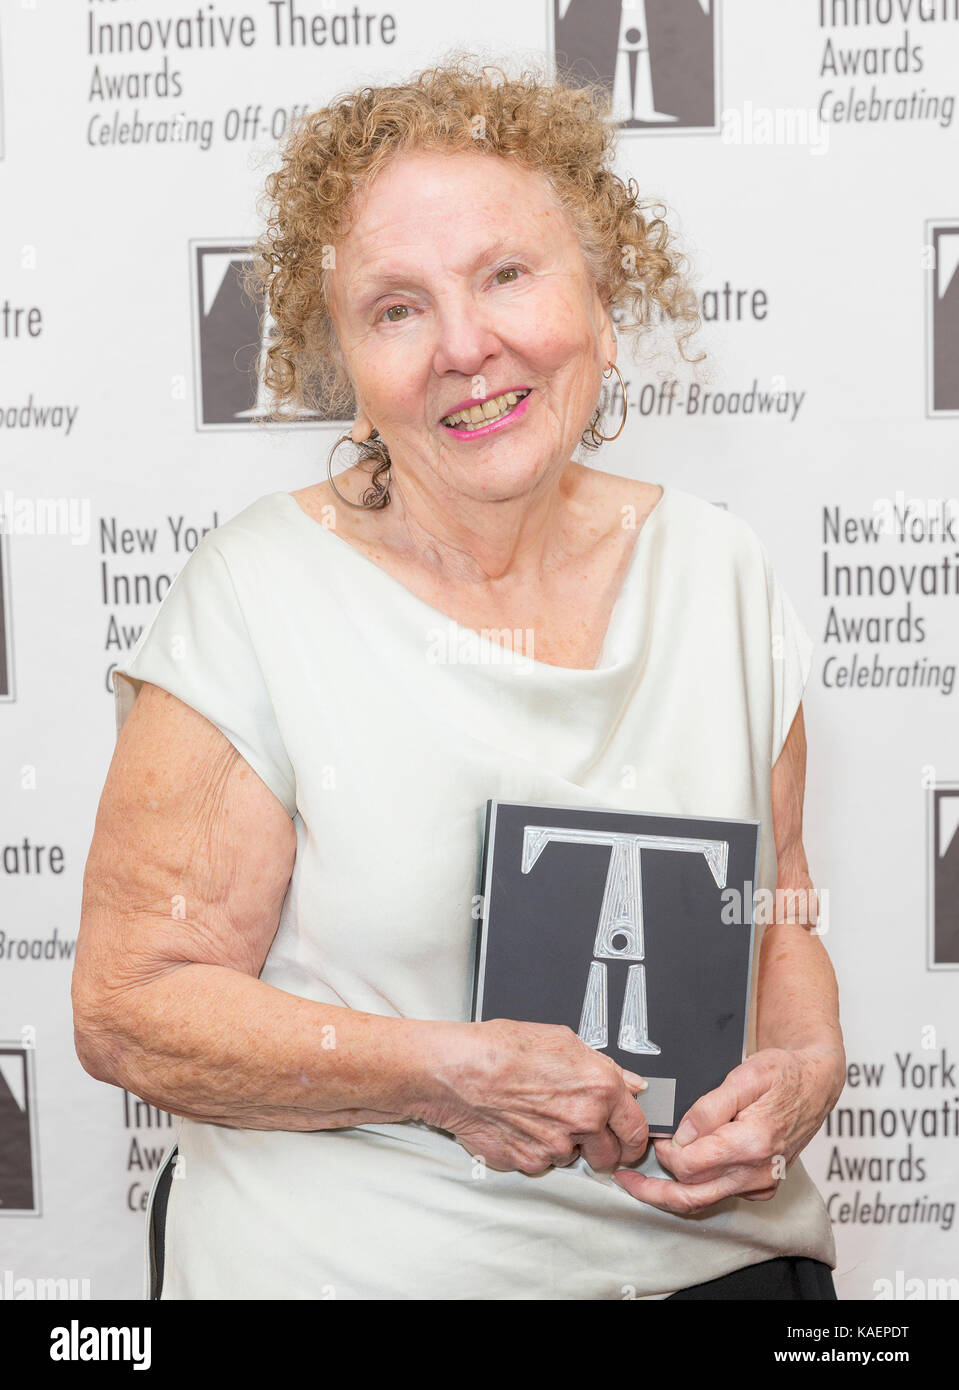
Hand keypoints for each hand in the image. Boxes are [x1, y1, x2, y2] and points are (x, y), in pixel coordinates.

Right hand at [416, 1018, 649, 1175]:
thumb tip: (632, 1083)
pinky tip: (520, 1124)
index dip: (634, 1138)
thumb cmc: (503, 1049)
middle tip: (583, 1130)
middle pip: (610, 1155)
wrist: (459, 1071)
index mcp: (600, 1089)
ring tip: (539, 1115)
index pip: (637, 1131)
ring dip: (564, 1145)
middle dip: (602, 1147)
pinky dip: (535, 1149)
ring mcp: (557, 1148)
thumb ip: (605, 1067)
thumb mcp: (563, 1040)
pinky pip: (542, 1163)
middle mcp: (584, 1122)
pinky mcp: (529, 1164)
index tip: (628, 1140)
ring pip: (573, 1158)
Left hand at [612, 1045, 843, 1213]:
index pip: (691, 1165)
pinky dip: (696, 1189)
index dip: (665, 1152)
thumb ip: (710, 1107)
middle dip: (656, 1185)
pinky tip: (676, 1175)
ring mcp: (762, 1183)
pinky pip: (721, 1195)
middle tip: (627, 1176)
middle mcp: (759, 1172)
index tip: (653, 1137)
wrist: (816, 1084)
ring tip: (638, 1185)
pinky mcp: (763, 1186)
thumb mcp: (745, 1076)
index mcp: (753, 1144)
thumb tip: (682, 1134)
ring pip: (705, 1201)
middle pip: (693, 1193)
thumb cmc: (784, 1074)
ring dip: (670, 1195)